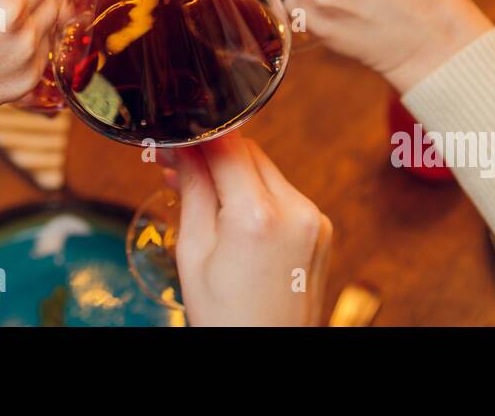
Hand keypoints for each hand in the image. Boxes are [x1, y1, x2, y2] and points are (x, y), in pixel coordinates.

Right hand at [172, 135, 331, 326]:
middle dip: (213, 155)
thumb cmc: (226, 318)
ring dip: (235, 174)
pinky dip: (258, 194)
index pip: (226, 145)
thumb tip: (182, 150)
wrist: (266, 355)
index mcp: (258, 216)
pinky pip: (284, 193)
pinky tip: (234, 215)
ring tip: (203, 198)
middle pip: (249, 152)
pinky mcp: (321, 229)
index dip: (195, 138)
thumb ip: (192, 191)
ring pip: (266, 170)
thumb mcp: (194, 253)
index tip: (173, 143)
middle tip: (178, 170)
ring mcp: (314, 220)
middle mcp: (295, 210)